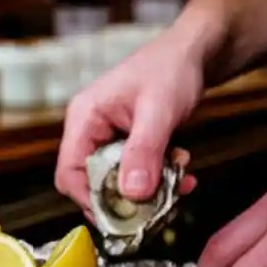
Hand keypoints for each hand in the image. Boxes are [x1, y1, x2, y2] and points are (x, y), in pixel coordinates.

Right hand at [55, 26, 205, 212]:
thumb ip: (144, 151)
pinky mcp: (131, 143)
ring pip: (119, 182)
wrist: (197, 51)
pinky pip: (137, 173)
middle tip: (158, 206)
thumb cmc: (173, 67)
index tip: (122, 216)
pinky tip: (183, 169)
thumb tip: (133, 194)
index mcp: (85, 118)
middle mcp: (92, 130)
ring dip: (150, 190)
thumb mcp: (159, 110)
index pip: (69, 173)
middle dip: (127, 198)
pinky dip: (160, 178)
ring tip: (180, 182)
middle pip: (93, 183)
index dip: (90, 200)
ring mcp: (111, 138)